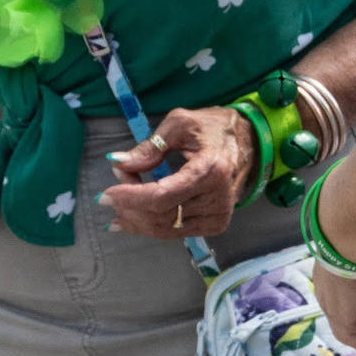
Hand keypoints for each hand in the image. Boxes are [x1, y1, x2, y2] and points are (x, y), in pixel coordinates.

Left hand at [102, 106, 255, 240]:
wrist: (250, 142)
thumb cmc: (214, 128)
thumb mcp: (180, 123)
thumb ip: (149, 147)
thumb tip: (119, 163)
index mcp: (211, 170)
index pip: (162, 196)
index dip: (130, 198)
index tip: (105, 194)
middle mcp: (218, 198)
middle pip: (161, 215)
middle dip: (129, 206)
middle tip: (112, 190)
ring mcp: (219, 215)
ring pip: (165, 229)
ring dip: (136, 218)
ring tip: (117, 204)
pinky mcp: (216, 224)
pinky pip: (176, 232)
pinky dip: (150, 227)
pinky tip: (132, 219)